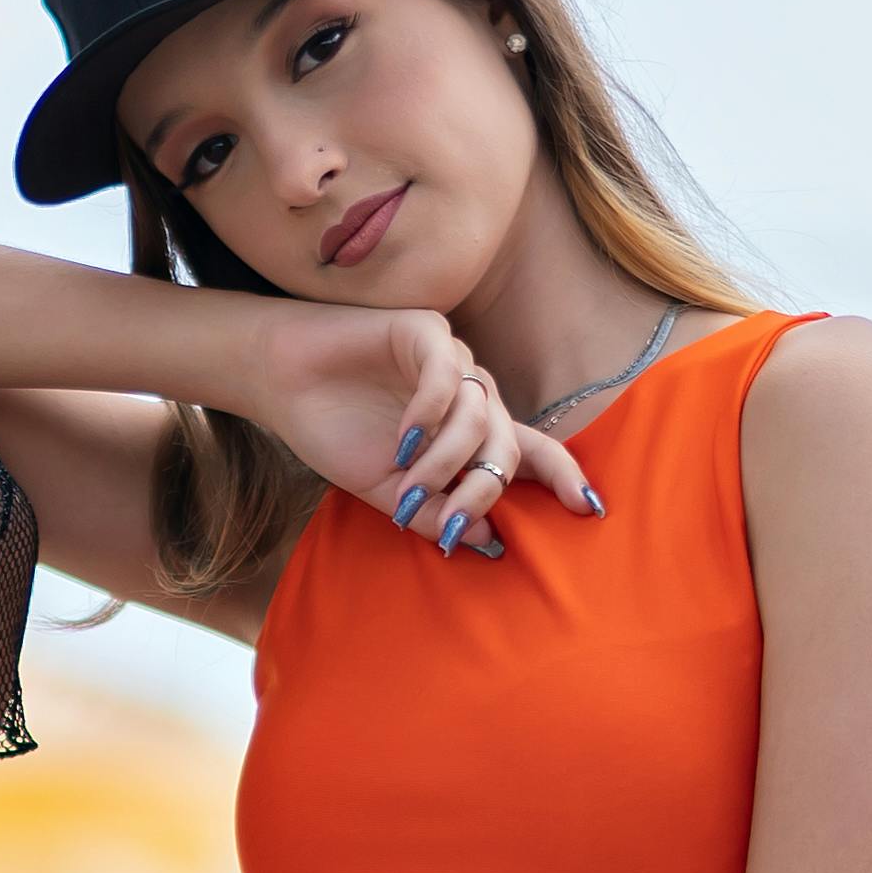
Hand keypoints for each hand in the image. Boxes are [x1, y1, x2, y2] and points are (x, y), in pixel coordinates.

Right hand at [247, 304, 600, 561]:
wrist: (282, 382)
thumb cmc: (336, 432)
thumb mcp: (388, 492)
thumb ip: (435, 515)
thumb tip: (488, 541)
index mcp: (468, 433)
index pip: (530, 453)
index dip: (562, 476)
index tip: (589, 509)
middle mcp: (469, 395)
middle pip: (509, 443)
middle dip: (486, 490)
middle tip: (457, 525)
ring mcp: (451, 361)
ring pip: (479, 415)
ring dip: (447, 461)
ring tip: (408, 484)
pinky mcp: (425, 331)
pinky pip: (445, 374)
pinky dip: (429, 413)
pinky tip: (404, 440)